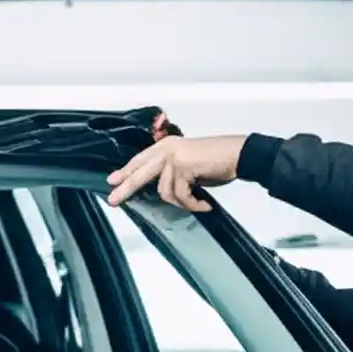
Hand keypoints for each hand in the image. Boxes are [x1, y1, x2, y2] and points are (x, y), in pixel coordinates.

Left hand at [105, 135, 246, 211]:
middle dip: (125, 189)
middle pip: (139, 174)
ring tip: (198, 203)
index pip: (140, 160)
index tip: (112, 181)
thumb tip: (158, 188)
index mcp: (165, 145)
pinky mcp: (182, 167)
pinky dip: (193, 204)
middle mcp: (165, 149)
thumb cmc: (217, 161)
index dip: (126, 171)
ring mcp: (172, 157)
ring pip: (164, 192)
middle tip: (113, 201)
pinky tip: (204, 205)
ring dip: (183, 202)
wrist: (239, 154)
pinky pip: (180, 196)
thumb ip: (170, 171)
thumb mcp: (187, 164)